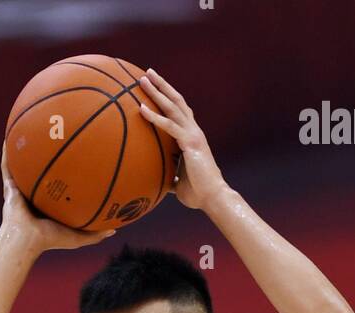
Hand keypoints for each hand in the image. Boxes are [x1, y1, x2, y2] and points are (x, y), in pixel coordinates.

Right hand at [0, 142, 116, 252]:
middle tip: (56, 135)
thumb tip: (114, 230)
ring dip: (25, 148)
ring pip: (23, 165)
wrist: (26, 241)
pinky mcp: (9, 186)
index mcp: (47, 205)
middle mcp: (33, 195)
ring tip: (30, 127)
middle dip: (47, 154)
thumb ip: (95, 233)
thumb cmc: (50, 240)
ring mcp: (20, 190)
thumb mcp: (78, 237)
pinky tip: (10, 135)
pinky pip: (7, 165)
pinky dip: (7, 151)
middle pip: (41, 170)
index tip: (77, 157)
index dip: (65, 172)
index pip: (57, 185)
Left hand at [137, 68, 224, 210]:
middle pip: (176, 101)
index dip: (167, 98)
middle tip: (147, 73)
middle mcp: (193, 131)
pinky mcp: (190, 143)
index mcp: (191, 137)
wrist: (213, 197)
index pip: (179, 111)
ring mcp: (193, 134)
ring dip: (157, 92)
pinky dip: (155, 117)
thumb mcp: (178, 182)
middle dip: (161, 85)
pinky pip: (169, 126)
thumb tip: (157, 181)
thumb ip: (169, 176)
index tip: (155, 87)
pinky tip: (141, 108)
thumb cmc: (197, 193)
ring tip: (142, 79)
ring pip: (172, 106)